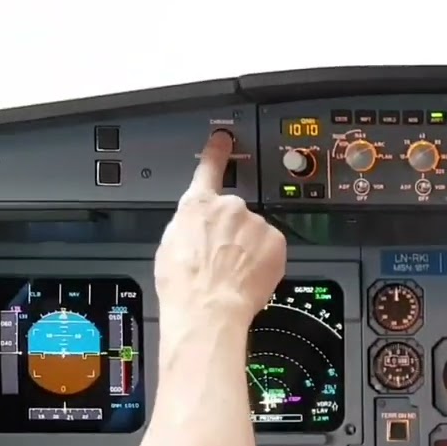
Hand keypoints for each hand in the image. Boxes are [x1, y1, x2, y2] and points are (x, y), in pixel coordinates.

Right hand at [154, 131, 286, 326]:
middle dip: (232, 232)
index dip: (217, 152)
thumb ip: (190, 224)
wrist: (208, 307)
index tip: (223, 138)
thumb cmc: (184, 284)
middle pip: (235, 214)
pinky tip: (249, 275)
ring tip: (232, 272)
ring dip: (248, 247)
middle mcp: (229, 206)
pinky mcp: (275, 240)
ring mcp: (255, 222)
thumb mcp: (171, 244)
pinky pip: (271, 247)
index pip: (209, 168)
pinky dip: (264, 259)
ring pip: (255, 232)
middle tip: (221, 259)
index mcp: (198, 205)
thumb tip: (198, 228)